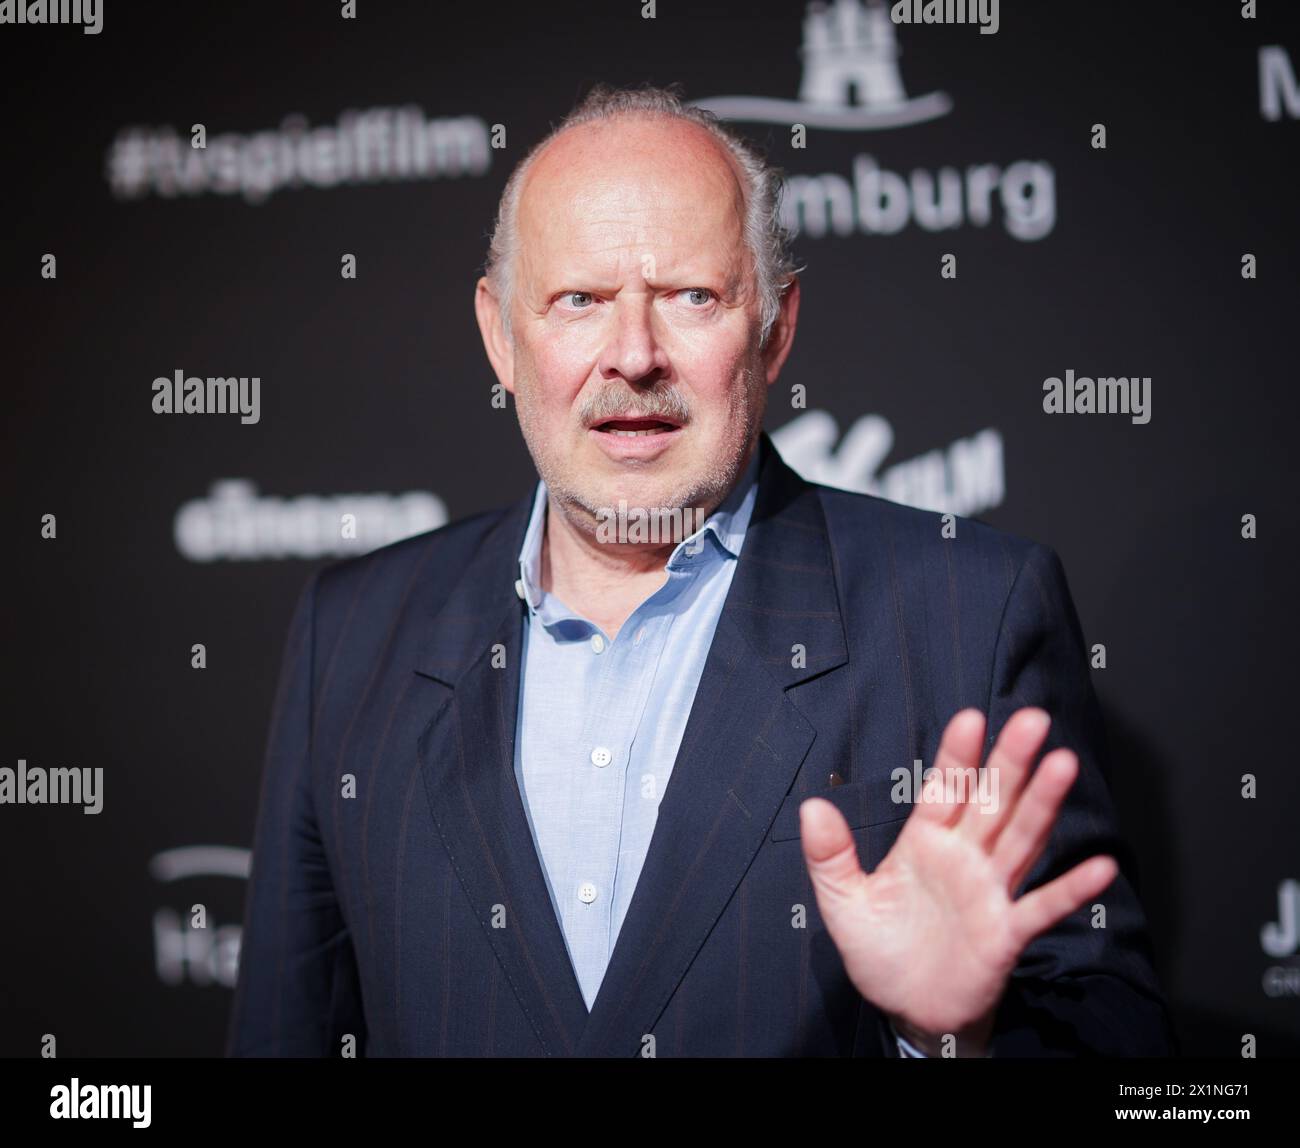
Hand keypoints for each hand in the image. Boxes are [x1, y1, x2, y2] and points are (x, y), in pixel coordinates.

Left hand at [799, 707, 1118, 1055]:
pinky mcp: (1007, 933)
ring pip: (1021, 838)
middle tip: (1031, 719)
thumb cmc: (880, 949)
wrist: (907, 1010)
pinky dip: (1071, 889)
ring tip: (1062, 764)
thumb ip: (829, 855)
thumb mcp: (842, 901)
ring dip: (1043, 803)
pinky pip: (1042, 907)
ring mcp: (990, 891)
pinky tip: (1100, 867)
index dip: (957, 755)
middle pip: (992, 801)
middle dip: (1010, 761)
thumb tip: (811, 807)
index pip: (945, 788)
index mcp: (925, 841)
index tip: (969, 718)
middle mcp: (964, 857)